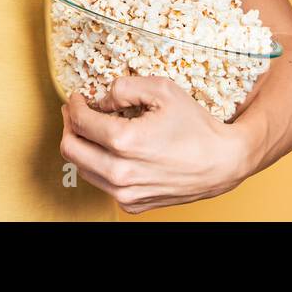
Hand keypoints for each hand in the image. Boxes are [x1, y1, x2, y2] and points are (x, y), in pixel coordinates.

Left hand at [59, 74, 251, 215]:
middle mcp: (121, 173)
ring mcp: (126, 193)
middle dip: (69, 125)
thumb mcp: (162, 90)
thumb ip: (123, 87)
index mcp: (125, 141)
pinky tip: (113, 151)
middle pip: (71, 149)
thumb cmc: (196, 126)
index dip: (73, 105)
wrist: (222, 162)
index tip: (77, 98)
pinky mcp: (133, 205)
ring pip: (83, 169)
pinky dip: (100, 166)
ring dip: (82, 146)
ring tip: (93, 129)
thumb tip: (100, 99)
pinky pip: (103, 184)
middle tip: (75, 112)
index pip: (80, 122)